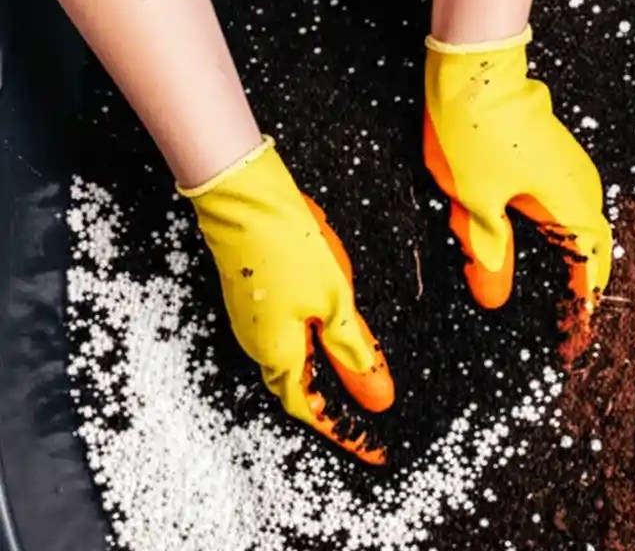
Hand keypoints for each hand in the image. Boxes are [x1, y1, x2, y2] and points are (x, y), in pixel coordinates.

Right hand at [180, 136, 394, 463]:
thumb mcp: (336, 304)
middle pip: (301, 392)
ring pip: (295, 365)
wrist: (244, 197)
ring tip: (362, 387)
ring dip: (327, 380)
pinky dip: (318, 350)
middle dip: (336, 412)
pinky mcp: (257, 299)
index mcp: (278, 354)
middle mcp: (259, 346)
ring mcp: (254, 322)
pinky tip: (338, 341)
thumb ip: (355, 354)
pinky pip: (290, 339)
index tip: (376, 450)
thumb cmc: (288, 246)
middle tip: (373, 424)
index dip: (345, 434)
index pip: (314, 411)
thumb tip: (376, 399)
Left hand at [422, 25, 611, 362]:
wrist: (473, 64)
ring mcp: (568, 166)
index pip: (588, 269)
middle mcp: (580, 186)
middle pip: (589, 248)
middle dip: (578, 286)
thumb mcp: (474, 204)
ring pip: (575, 224)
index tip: (574, 339)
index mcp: (569, 205)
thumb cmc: (475, 130)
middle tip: (562, 322)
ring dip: (565, 257)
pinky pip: (560, 203)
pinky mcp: (551, 153)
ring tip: (548, 290)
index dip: (582, 307)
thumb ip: (488, 252)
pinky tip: (528, 241)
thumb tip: (493, 296)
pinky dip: (551, 231)